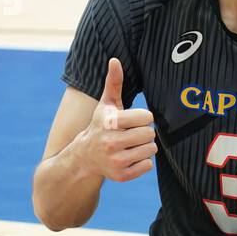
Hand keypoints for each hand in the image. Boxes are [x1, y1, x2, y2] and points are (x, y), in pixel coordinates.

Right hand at [77, 57, 156, 181]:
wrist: (85, 157)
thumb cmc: (101, 126)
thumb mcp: (106, 105)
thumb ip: (113, 83)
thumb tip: (115, 60)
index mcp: (109, 122)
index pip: (146, 117)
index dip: (141, 118)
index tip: (129, 121)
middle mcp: (110, 142)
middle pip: (150, 134)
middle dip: (144, 132)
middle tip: (130, 134)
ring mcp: (115, 161)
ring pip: (151, 150)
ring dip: (144, 147)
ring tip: (129, 145)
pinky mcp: (121, 176)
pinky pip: (148, 165)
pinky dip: (142, 162)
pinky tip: (129, 157)